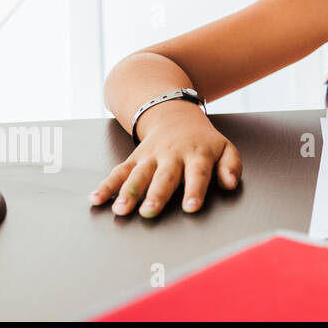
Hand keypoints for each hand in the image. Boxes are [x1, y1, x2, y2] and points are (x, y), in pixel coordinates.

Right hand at [89, 104, 241, 216]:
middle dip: (156, 194)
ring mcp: (150, 157)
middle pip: (164, 176)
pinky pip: (119, 172)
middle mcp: (172, 156)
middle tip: (149, 211)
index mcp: (197, 155)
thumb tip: (231, 184)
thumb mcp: (225, 148)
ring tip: (120, 209)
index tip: (191, 207)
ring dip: (128, 192)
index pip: (198, 174)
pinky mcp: (134, 159)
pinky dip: (107, 185)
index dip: (195, 190)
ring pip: (138, 175)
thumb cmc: (203, 141)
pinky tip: (96, 199)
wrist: (175, 115)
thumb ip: (231, 166)